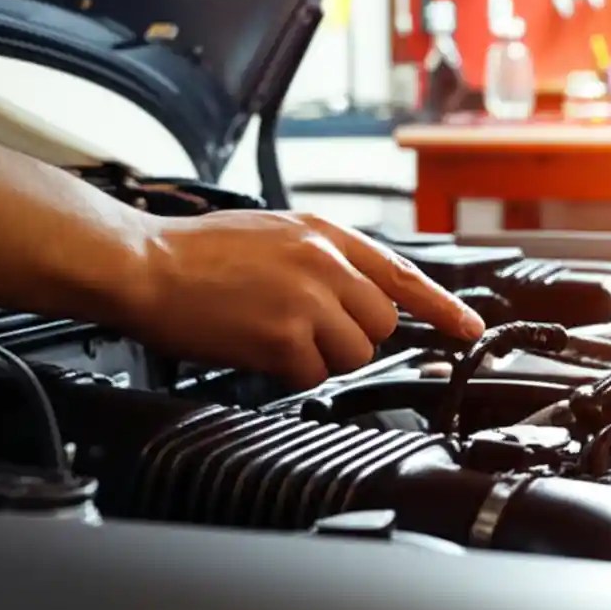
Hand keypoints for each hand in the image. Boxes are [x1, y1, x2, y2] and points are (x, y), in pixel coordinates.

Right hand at [122, 210, 484, 387]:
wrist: (143, 264)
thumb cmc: (197, 253)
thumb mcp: (275, 233)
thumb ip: (325, 259)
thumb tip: (360, 293)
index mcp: (325, 234)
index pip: (403, 273)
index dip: (442, 306)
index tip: (467, 327)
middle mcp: (325, 263)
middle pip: (381, 325)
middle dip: (351, 337)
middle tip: (306, 330)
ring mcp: (308, 300)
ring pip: (353, 355)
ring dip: (320, 358)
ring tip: (274, 334)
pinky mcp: (285, 338)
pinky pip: (313, 376)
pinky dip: (288, 373)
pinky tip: (257, 348)